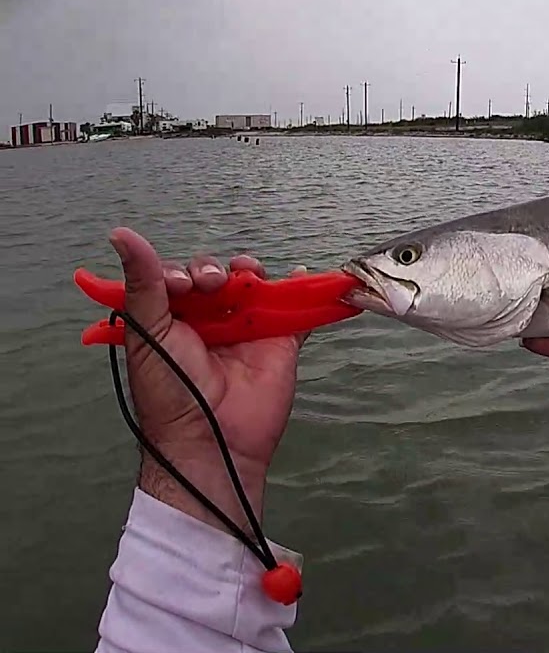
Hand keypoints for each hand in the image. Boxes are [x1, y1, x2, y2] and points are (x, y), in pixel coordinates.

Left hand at [109, 227, 307, 531]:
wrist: (211, 438)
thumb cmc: (171, 387)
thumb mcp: (149, 331)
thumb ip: (143, 283)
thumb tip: (121, 232)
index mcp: (172, 321)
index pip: (178, 279)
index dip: (180, 272)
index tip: (181, 285)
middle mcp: (210, 323)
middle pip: (218, 278)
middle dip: (214, 271)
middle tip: (211, 285)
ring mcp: (247, 331)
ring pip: (254, 287)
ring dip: (251, 272)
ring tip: (248, 276)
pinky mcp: (280, 343)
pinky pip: (296, 313)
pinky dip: (305, 292)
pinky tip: (305, 274)